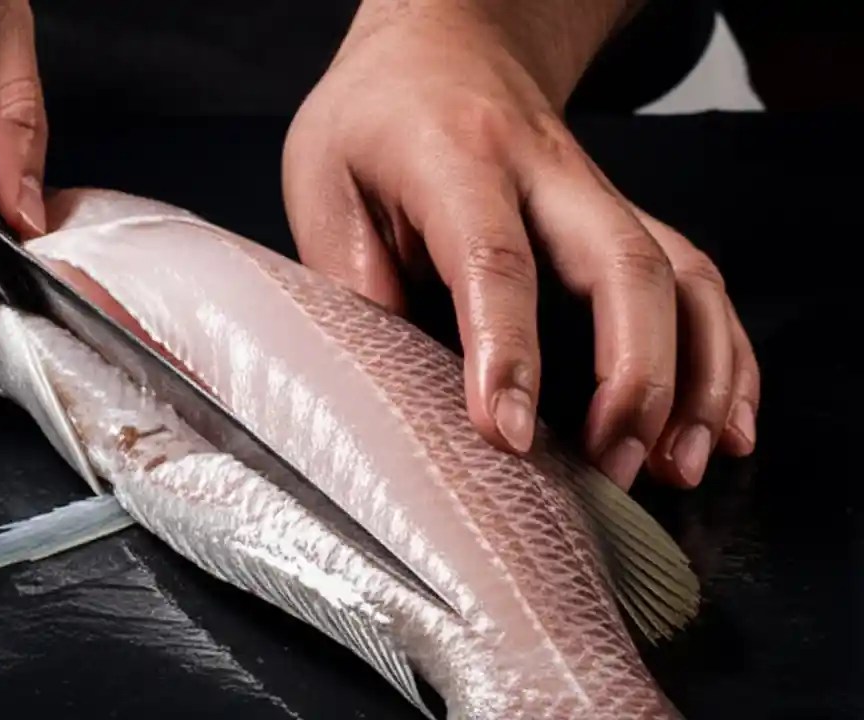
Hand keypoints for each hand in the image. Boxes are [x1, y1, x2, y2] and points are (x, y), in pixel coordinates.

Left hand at [281, 3, 759, 489]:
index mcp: (457, 159)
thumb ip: (347, 268)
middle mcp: (548, 174)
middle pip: (625, 266)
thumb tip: (389, 367)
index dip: (507, 351)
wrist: (448, 44)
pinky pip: (698, 282)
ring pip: (683, 276)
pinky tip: (725, 422)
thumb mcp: (321, 174)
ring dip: (696, 378)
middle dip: (633, 378)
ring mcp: (599, 195)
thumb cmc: (375, 116)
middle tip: (613, 467)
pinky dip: (724, 356)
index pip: (497, 259)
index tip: (507, 432)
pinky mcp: (624, 217)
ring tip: (678, 464)